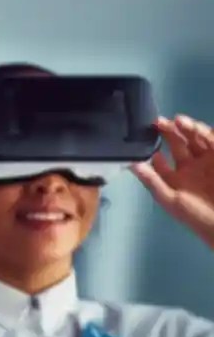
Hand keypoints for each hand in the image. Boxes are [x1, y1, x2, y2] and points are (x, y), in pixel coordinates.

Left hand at [132, 114, 213, 248]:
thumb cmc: (196, 215)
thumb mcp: (169, 198)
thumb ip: (151, 180)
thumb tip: (129, 164)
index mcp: (176, 177)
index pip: (161, 157)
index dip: (153, 146)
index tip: (143, 134)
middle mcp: (191, 166)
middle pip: (179, 143)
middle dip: (169, 131)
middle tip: (158, 122)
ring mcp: (207, 160)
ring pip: (196, 139)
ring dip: (186, 129)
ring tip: (176, 121)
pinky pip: (212, 140)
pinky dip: (204, 132)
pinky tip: (193, 127)